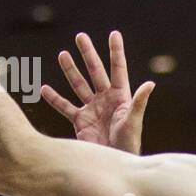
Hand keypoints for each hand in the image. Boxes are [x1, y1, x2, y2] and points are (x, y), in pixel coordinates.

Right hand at [40, 31, 156, 153]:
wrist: (115, 162)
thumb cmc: (129, 143)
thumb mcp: (133, 121)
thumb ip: (139, 102)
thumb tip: (150, 83)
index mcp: (121, 96)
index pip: (118, 69)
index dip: (116, 51)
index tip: (114, 34)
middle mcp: (106, 99)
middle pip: (95, 72)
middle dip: (88, 54)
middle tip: (80, 36)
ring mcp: (92, 109)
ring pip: (79, 85)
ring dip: (70, 70)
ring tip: (62, 54)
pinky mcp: (80, 121)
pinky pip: (65, 107)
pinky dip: (55, 99)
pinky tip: (44, 89)